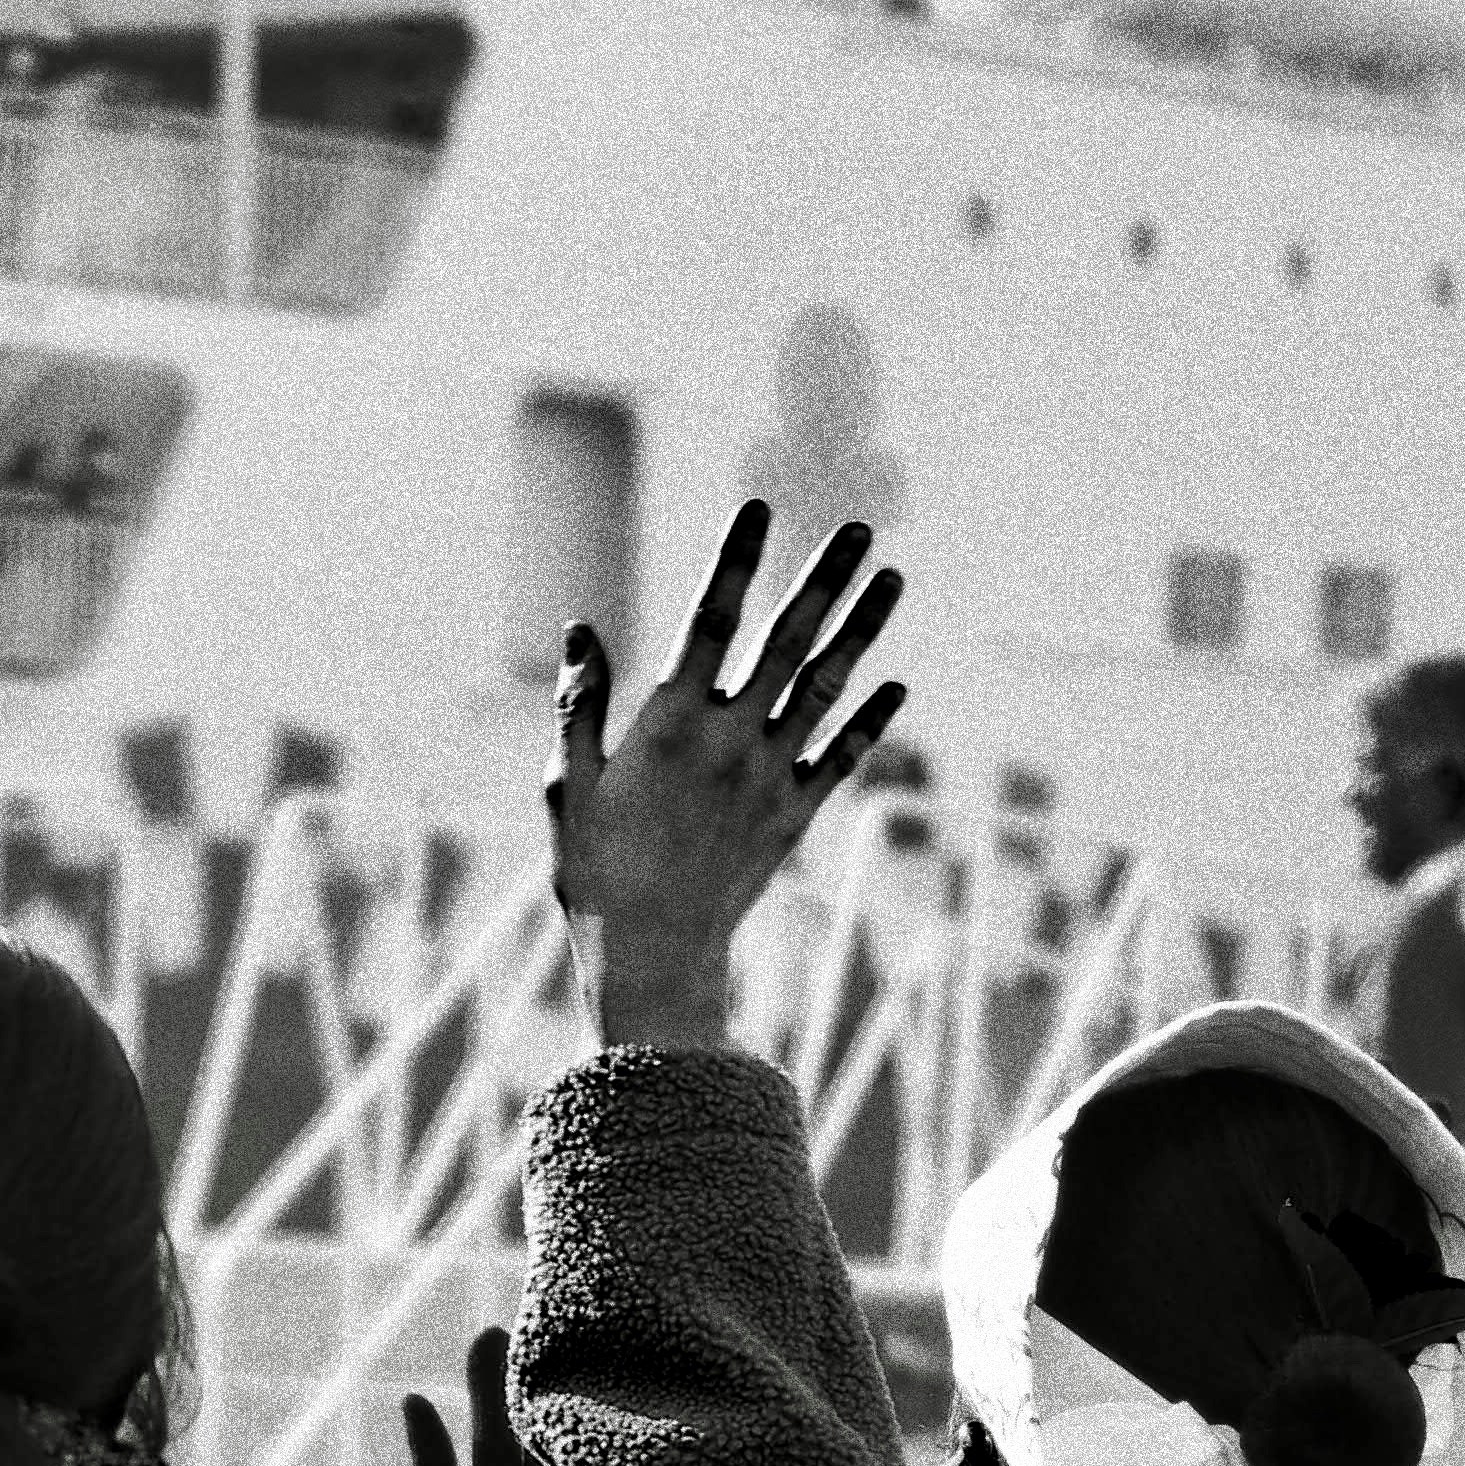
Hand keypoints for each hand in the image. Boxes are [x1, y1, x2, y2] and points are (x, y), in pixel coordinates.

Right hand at [547, 500, 906, 1046]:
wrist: (654, 955)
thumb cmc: (596, 870)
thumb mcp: (568, 784)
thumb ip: (580, 705)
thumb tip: (579, 631)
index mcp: (669, 722)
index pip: (709, 622)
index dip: (735, 563)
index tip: (757, 509)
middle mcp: (729, 739)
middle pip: (786, 641)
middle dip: (822, 579)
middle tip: (856, 528)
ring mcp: (769, 776)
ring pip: (826, 687)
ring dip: (862, 630)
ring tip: (892, 577)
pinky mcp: (793, 815)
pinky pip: (841, 757)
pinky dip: (871, 720)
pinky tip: (896, 684)